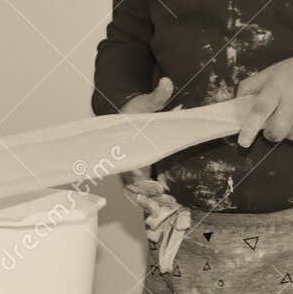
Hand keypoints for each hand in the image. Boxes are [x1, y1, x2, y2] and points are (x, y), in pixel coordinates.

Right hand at [116, 78, 182, 220]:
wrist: (125, 115)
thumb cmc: (132, 111)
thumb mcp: (144, 103)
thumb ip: (156, 96)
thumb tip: (167, 82)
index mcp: (125, 150)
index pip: (128, 172)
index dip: (140, 183)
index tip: (156, 186)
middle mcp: (125, 164)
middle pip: (130, 189)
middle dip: (145, 199)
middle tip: (163, 203)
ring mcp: (129, 171)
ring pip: (134, 194)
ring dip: (148, 203)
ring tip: (164, 210)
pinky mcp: (137, 174)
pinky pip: (140, 192)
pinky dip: (150, 200)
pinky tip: (165, 206)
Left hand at [235, 46, 292, 147]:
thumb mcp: (272, 72)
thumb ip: (251, 86)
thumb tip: (236, 105)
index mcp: (276, 87)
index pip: (259, 110)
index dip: (249, 128)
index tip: (243, 142)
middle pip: (276, 132)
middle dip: (271, 134)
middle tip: (272, 125)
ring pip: (291, 137)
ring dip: (288, 131)